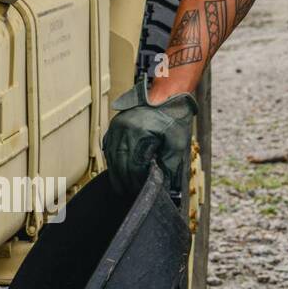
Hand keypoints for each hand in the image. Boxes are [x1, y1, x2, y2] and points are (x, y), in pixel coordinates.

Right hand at [102, 79, 197, 196]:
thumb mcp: (178, 141)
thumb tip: (165, 183)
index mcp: (139, 133)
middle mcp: (123, 129)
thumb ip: (171, 163)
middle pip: (119, 162)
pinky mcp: (115, 125)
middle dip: (124, 180)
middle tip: (129, 193)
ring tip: (121, 187)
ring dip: (116, 172)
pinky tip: (117, 170)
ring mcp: (117, 126)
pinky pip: (109, 146)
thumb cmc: (175, 117)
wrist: (168, 95)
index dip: (137, 180)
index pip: (134, 165)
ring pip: (111, 155)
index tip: (141, 190)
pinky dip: (113, 159)